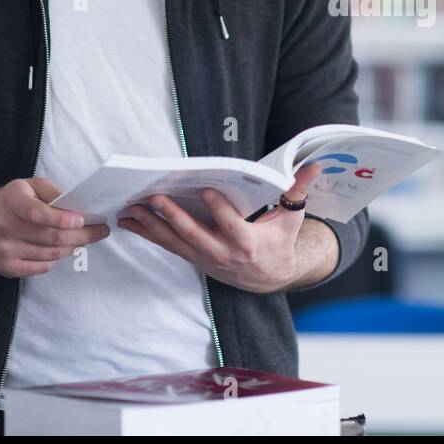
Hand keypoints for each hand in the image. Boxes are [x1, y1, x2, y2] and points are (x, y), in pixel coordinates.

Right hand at [0, 178, 109, 277]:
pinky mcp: (5, 267)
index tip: (82, 220)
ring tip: (82, 239)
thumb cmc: (13, 200)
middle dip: (82, 236)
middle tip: (100, 231)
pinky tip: (60, 250)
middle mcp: (5, 226)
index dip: (62, 219)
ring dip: (72, 247)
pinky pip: (41, 267)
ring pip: (51, 254)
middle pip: (51, 237)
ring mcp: (4, 250)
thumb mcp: (32, 186)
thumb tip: (79, 209)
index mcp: (12, 201)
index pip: (38, 213)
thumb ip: (54, 194)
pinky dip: (56, 260)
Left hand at [118, 163, 324, 292]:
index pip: (231, 225)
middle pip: (194, 234)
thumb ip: (298, 191)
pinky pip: (169, 246)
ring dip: (151, 226)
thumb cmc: (281, 241)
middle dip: (172, 216)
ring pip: (175, 242)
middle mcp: (223, 254)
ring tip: (131, 209)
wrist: (271, 277)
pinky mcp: (195, 259)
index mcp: (248, 242)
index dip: (219, 209)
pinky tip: (131, 222)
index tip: (205, 191)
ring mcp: (206, 259)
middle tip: (154, 197)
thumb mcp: (293, 218)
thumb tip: (312, 166)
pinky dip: (149, 234)